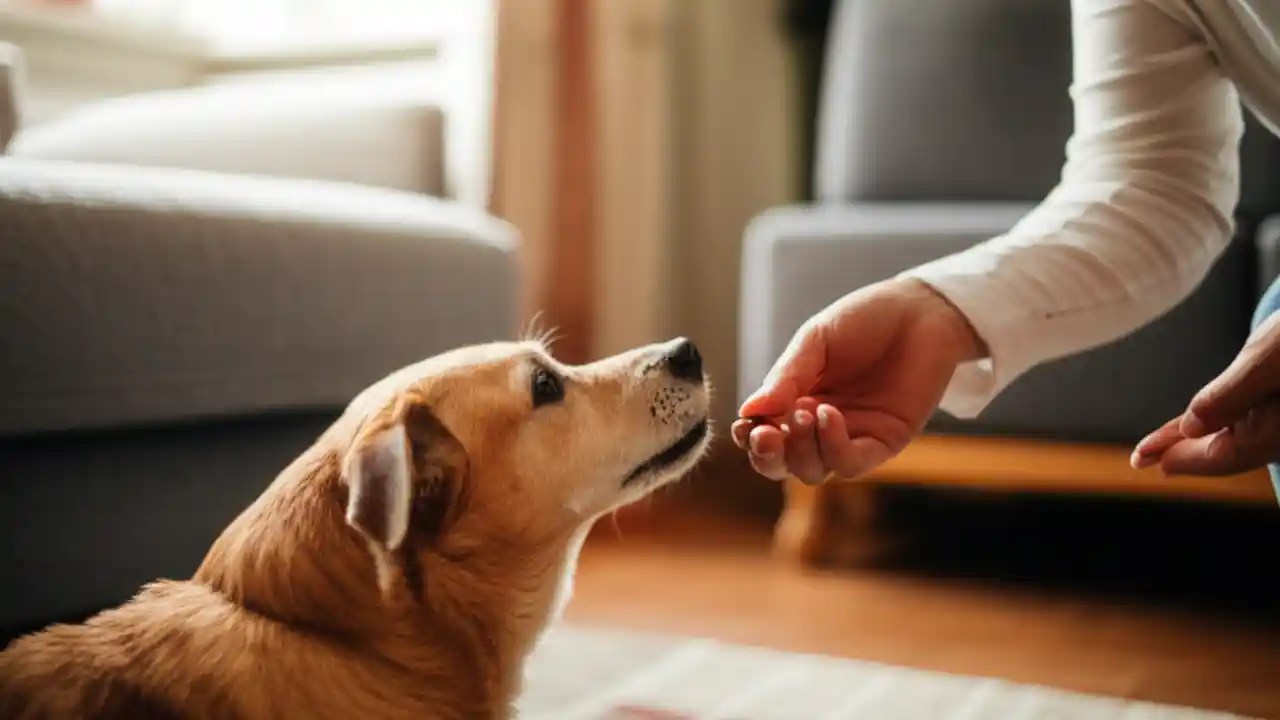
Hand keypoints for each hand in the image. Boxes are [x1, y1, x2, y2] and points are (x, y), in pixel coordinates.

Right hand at [731, 278, 984, 483]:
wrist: (919, 311)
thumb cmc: (864, 320)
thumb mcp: (814, 342)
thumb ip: (786, 377)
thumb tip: (749, 410)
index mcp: (796, 402)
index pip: (765, 436)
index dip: (750, 438)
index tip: (744, 424)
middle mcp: (820, 427)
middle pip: (784, 464)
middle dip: (767, 457)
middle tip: (765, 434)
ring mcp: (852, 437)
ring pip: (813, 471)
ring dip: (801, 449)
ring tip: (805, 412)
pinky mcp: (884, 442)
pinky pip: (851, 463)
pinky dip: (833, 447)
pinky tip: (829, 415)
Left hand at [1133, 313, 1279, 474]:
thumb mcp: (1272, 354)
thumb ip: (1234, 392)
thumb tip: (1193, 425)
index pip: (1228, 453)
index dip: (1186, 458)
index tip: (1148, 460)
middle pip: (1233, 451)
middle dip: (1188, 455)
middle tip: (1145, 459)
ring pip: (1243, 437)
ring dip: (1202, 442)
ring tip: (1163, 446)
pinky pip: (1254, 420)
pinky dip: (1224, 423)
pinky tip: (1203, 426)